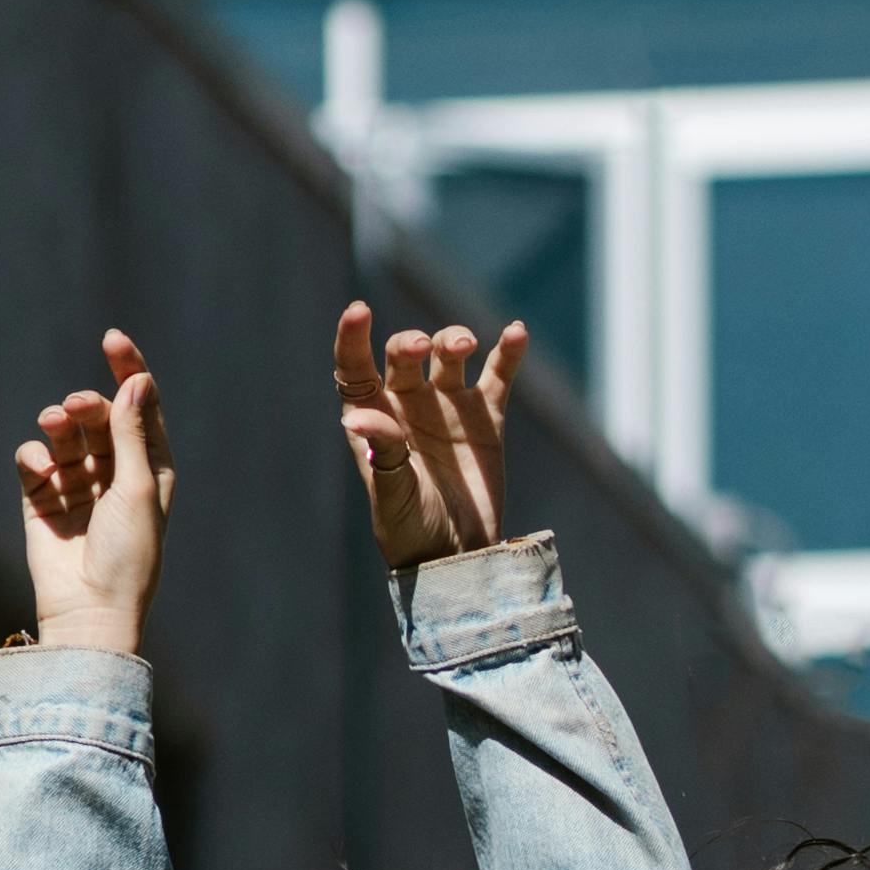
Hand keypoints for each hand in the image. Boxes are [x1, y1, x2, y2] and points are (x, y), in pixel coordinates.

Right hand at [15, 330, 172, 653]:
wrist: (89, 612)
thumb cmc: (127, 557)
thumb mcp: (137, 488)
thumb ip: (132, 433)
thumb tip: (136, 381)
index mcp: (149, 470)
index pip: (139, 408)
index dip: (129, 371)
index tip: (112, 339)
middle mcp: (114, 474)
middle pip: (100, 417)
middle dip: (87, 404)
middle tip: (76, 408)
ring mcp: (77, 487)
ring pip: (66, 435)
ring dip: (59, 423)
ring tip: (53, 423)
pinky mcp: (43, 502)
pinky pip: (35, 461)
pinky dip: (34, 457)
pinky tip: (39, 469)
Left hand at [333, 305, 525, 570]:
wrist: (458, 558)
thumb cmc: (411, 530)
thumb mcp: (392, 495)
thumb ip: (382, 452)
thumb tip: (358, 417)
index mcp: (373, 418)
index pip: (355, 367)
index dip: (353, 337)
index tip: (360, 311)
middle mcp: (407, 404)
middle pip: (405, 354)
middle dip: (412, 342)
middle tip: (422, 349)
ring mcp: (448, 406)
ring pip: (449, 355)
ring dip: (454, 339)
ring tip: (466, 345)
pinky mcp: (485, 418)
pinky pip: (498, 375)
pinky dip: (508, 353)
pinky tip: (516, 332)